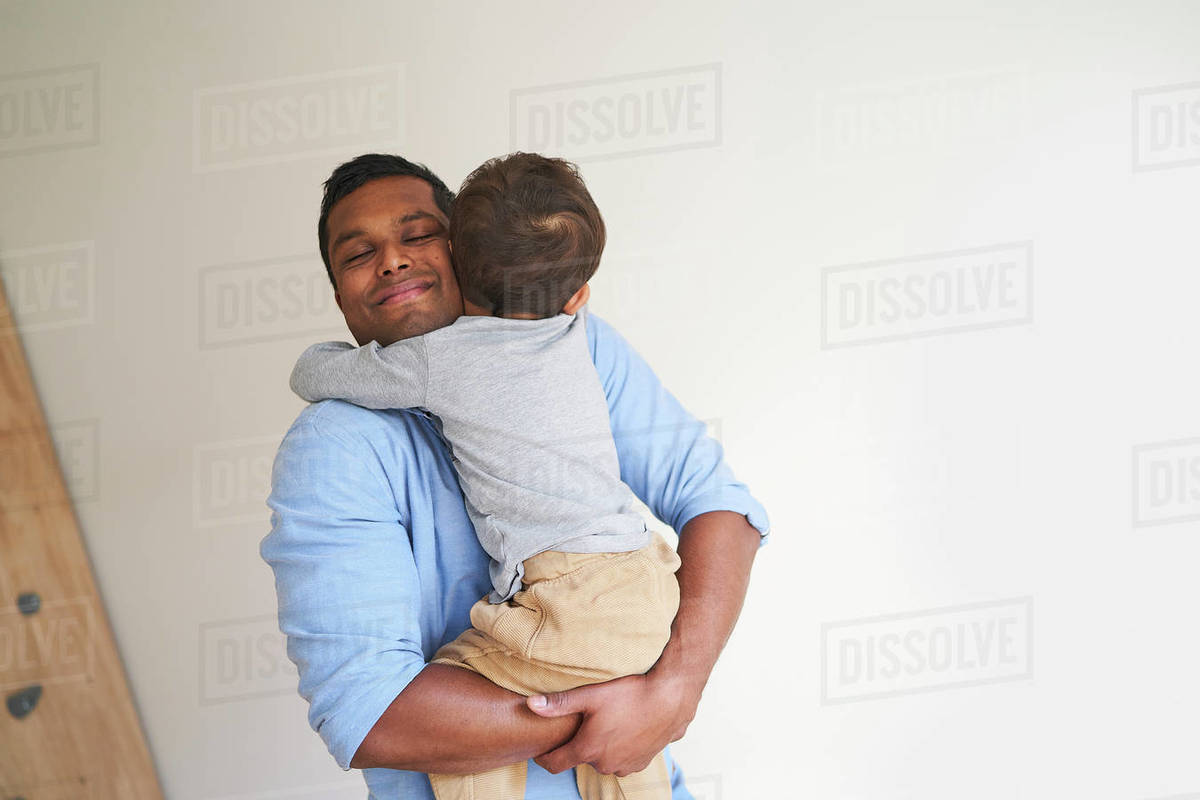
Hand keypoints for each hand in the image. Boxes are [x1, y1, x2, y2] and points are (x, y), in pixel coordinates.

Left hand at [525, 670, 699, 776]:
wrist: (672, 696)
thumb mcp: (591, 694)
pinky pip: (624, 758)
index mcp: (589, 749)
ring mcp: (627, 765)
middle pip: (582, 758)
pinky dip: (622, 747)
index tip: (540, 752)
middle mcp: (606, 764)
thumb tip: (531, 705)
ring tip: (608, 722)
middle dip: (580, 743)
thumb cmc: (633, 693)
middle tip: (583, 721)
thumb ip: (559, 703)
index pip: (556, 764)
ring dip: (603, 746)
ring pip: (605, 758)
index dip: (544, 758)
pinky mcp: (644, 761)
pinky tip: (627, 726)